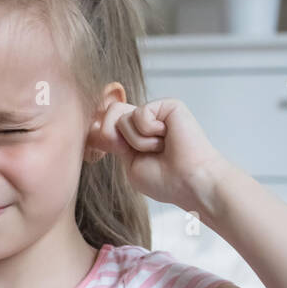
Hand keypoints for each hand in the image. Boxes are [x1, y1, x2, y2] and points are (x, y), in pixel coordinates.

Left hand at [86, 98, 232, 213]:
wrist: (189, 182)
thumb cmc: (165, 180)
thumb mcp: (128, 163)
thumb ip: (112, 142)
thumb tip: (97, 122)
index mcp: (134, 135)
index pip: (104, 124)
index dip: (103, 137)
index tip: (120, 152)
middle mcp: (144, 121)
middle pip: (109, 114)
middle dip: (118, 140)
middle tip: (144, 153)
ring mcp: (155, 112)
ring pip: (122, 118)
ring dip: (138, 142)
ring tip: (160, 148)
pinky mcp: (167, 105)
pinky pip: (139, 114)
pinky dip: (149, 133)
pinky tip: (167, 138)